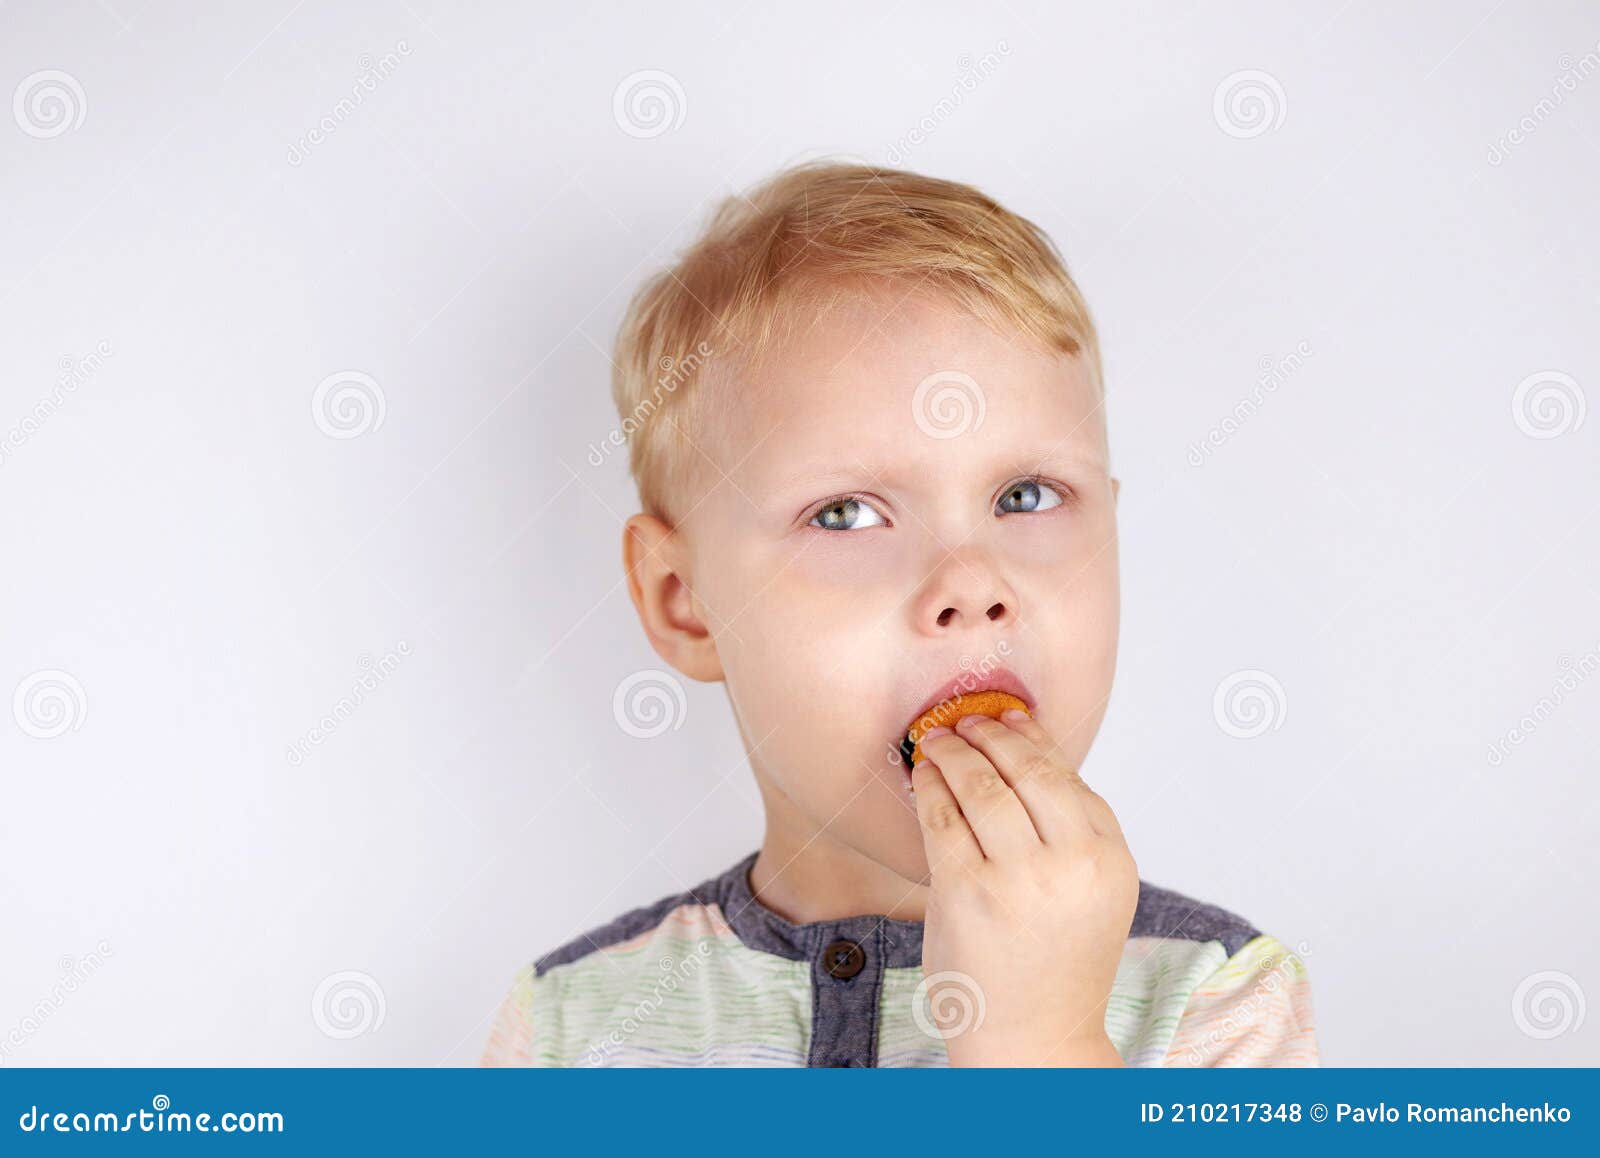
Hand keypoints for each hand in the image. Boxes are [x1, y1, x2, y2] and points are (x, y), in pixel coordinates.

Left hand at [911, 709, 1137, 1066]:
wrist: (1033, 1039)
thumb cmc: (1055, 963)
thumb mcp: (1088, 893)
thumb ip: (1067, 832)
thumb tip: (1023, 750)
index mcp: (1110, 861)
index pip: (1068, 779)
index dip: (1034, 739)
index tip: (1010, 715)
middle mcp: (1073, 865)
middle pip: (1027, 772)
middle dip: (992, 735)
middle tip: (966, 718)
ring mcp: (1020, 879)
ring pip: (982, 788)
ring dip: (955, 753)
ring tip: (937, 738)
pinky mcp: (967, 892)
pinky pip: (942, 820)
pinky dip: (930, 788)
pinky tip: (922, 776)